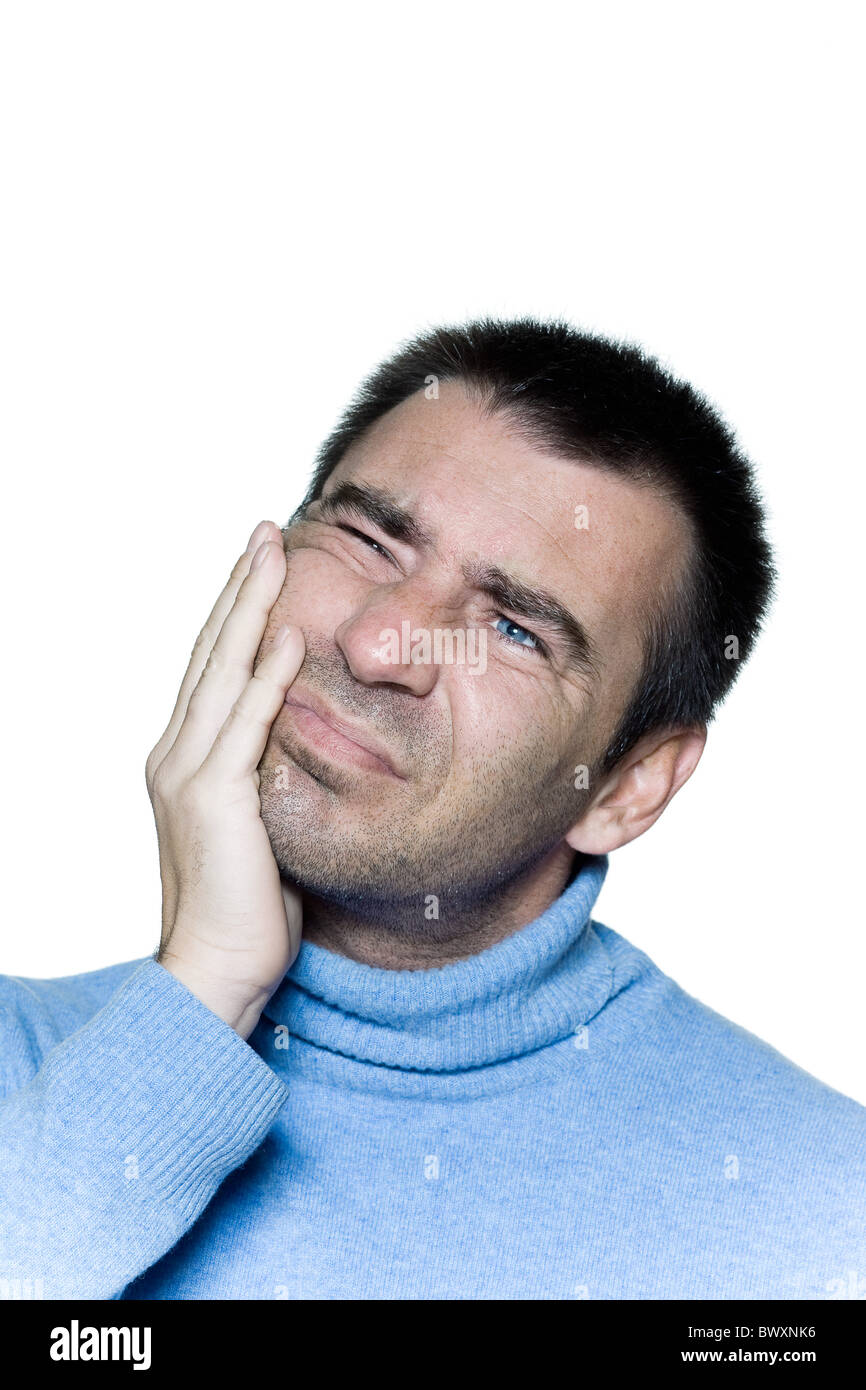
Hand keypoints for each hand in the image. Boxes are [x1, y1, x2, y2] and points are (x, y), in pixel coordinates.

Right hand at [145, 520, 305, 1038]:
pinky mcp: (216, 799)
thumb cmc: (246, 908)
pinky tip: (287, 634)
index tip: (260, 566)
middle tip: (265, 531)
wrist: (215, 971)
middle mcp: (177, 756)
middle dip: (240, 588)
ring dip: (250, 608)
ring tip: (274, 552)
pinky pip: (247, 725)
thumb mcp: (260, 826)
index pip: (212, 670)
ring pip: (222, 672)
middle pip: (210, 653)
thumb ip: (269, 777)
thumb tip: (299, 749)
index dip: (235, 614)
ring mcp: (191, 774)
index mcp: (186, 760)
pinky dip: (266, 677)